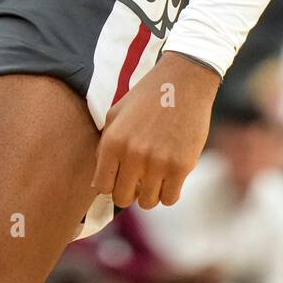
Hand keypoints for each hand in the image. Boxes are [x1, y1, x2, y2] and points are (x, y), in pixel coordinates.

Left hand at [91, 51, 219, 208]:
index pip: (102, 186)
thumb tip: (97, 183)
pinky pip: (170, 199)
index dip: (111, 185)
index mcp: (113, 141)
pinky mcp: (181, 166)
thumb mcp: (116, 114)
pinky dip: (169, 192)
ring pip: (147, 202)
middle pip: (122, 198)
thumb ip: (104, 147)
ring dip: (150, 192)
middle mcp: (133, 154)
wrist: (184, 81)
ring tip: (155, 175)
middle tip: (138, 180)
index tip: (120, 178)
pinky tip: (170, 176)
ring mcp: (158, 161)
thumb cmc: (147, 97)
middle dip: (128, 192)